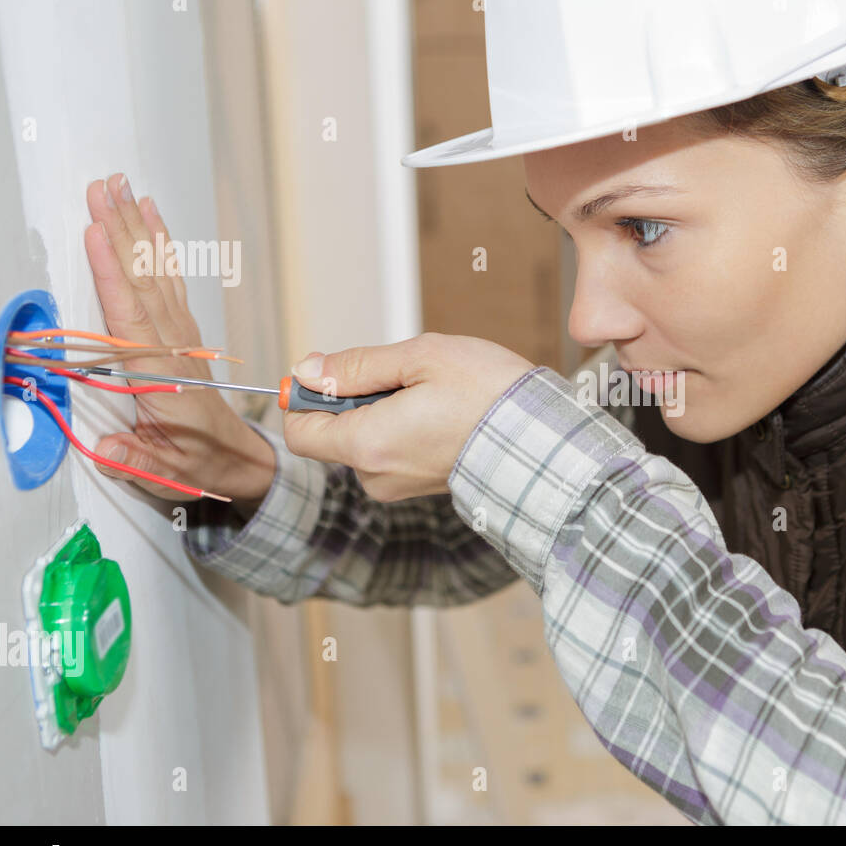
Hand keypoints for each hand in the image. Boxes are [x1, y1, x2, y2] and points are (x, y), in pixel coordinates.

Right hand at [84, 173, 274, 502]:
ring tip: (123, 189)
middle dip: (121, 231)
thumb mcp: (167, 472)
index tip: (97, 234)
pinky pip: (171, 281)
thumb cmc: (199, 462)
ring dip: (138, 229)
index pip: (132, 318)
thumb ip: (134, 458)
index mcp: (163, 376)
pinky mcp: (184, 333)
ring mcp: (181, 336)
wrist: (238, 460)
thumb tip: (105, 450)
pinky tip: (151, 221)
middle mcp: (174, 347)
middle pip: (143, 280)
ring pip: (157, 273)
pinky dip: (160, 249)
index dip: (113, 276)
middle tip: (104, 186)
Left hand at [282, 333, 535, 499]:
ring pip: (365, 441)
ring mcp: (400, 486)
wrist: (544, 440)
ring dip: (385, 412)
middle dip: (356, 399)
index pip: (300, 432)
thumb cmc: (488, 394)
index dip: (306, 397)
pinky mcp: (421, 487)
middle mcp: (376, 475)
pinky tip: (443, 413)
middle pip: (334, 434)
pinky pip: (394, 452)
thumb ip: (356, 365)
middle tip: (404, 377)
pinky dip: (406, 429)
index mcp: (368, 444)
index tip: (335, 372)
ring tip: (433, 395)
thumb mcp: (420, 357)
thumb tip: (306, 370)